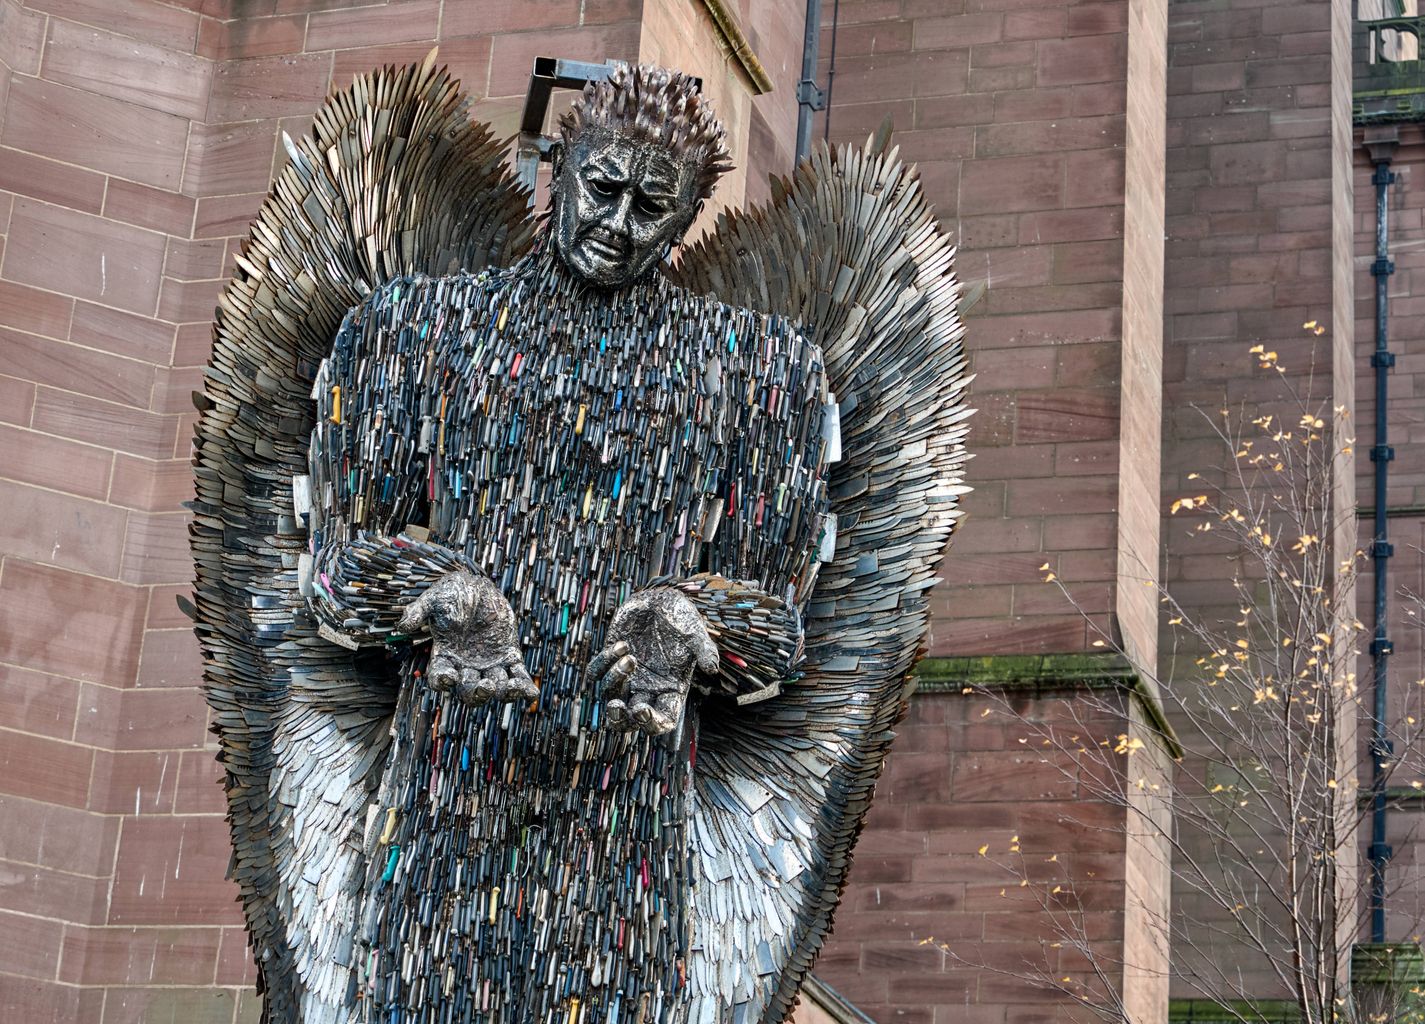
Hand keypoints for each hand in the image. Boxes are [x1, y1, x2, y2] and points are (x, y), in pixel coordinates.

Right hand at [397, 571, 535, 705]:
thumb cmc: (453, 594)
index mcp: (445, 658)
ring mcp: (488, 664)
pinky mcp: (509, 657)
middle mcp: (466, 667)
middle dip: (477, 693)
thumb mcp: (434, 599)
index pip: (441, 678)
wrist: (478, 587)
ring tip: (508, 686)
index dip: (444, 681)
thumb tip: (403, 625)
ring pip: (494, 688)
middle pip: (469, 691)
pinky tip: (531, 692)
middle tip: (485, 686)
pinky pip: (516, 676)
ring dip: (501, 691)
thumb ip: (419, 611)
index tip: (450, 676)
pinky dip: (523, 686)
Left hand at [588, 589, 717, 735]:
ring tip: (630, 657)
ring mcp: (628, 675)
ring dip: (615, 680)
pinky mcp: (611, 659)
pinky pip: (596, 672)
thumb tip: (712, 668)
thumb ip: (704, 649)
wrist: (661, 598)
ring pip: (610, 696)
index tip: (642, 710)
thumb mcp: (696, 632)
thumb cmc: (681, 617)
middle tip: (616, 706)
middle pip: (628, 721)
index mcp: (670, 690)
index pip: (662, 722)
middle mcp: (647, 688)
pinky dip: (604, 662)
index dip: (652, 724)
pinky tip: (622, 644)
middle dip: (619, 721)